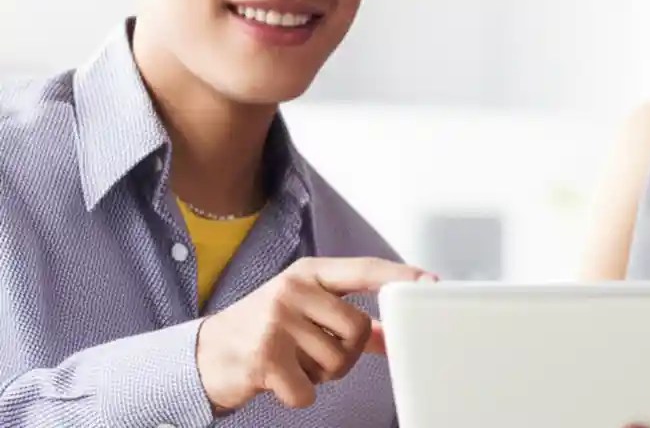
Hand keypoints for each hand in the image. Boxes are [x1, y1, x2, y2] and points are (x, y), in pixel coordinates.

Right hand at [195, 256, 431, 411]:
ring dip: (319, 375)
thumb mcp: (306, 313)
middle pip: (357, 329)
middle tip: (315, 354)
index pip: (364, 270)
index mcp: (308, 274)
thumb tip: (393, 333)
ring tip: (292, 362)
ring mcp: (275, 322)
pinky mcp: (263, 358)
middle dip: (345, 353)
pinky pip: (309, 392)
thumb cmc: (264, 330)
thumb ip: (349, 320)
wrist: (204, 356)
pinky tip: (277, 380)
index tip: (430, 283)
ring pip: (336, 363)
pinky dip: (299, 395)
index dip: (399, 276)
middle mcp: (292, 290)